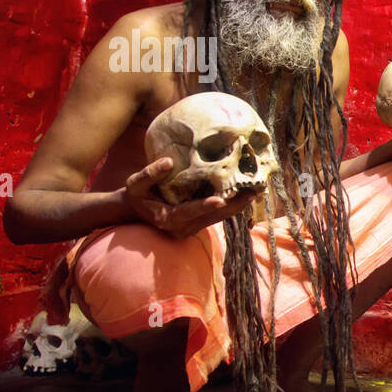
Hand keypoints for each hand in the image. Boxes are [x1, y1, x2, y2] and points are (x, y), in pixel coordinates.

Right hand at [124, 157, 258, 239]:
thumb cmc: (136, 196)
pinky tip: (245, 194)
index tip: (220, 199)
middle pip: (213, 216)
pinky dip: (231, 205)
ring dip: (238, 205)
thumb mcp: (135, 183)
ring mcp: (192, 229)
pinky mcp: (198, 226)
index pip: (190, 212)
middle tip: (253, 190)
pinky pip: (218, 216)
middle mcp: (182, 228)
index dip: (205, 206)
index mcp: (168, 219)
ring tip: (256, 190)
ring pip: (220, 217)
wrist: (134, 212)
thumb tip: (168, 161)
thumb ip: (150, 173)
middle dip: (234, 204)